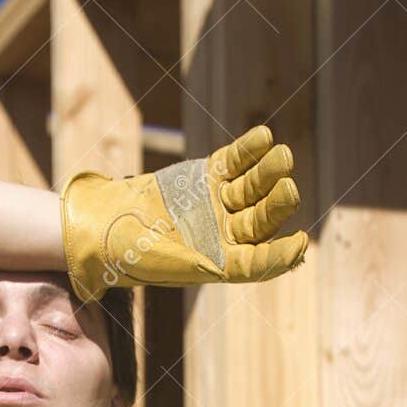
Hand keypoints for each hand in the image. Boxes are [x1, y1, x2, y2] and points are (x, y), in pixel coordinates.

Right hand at [59, 124, 307, 301]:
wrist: (105, 224)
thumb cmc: (134, 253)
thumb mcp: (169, 263)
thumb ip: (202, 264)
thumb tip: (230, 268)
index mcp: (220, 263)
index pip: (258, 261)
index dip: (281, 254)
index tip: (301, 243)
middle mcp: (225, 234)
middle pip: (260, 219)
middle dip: (277, 205)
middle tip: (290, 188)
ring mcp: (218, 204)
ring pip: (252, 188)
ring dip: (268, 173)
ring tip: (282, 154)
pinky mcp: (208, 177)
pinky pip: (234, 163)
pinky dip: (248, 150)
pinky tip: (263, 138)